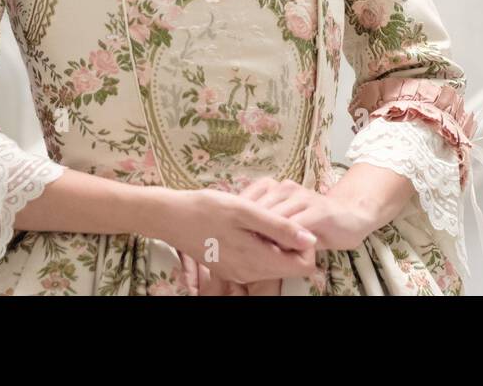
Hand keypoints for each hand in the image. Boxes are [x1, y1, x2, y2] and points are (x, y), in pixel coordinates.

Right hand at [163, 187, 318, 285]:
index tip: (293, 224)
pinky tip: (247, 226)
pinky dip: (260, 246)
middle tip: (276, 217)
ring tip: (260, 219)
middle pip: (289, 266)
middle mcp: (249, 273)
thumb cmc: (209, 208)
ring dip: (274, 244)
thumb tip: (312, 239)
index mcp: (257, 260)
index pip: (303, 266)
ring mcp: (238, 273)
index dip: (306, 245)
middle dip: (290, 244)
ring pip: (273, 264)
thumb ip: (280, 227)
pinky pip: (256, 263)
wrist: (171, 217)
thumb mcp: (247, 211)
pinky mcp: (229, 269)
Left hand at [238, 177, 372, 251]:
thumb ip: (264, 224)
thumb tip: (235, 237)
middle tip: (233, 247)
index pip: (247, 201)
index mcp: (275, 188)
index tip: (223, 236)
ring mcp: (302, 197)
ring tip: (250, 251)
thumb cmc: (314, 222)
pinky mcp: (318, 209)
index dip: (235, 220)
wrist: (350, 217)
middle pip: (257, 209)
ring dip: (262, 234)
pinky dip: (283, 238)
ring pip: (274, 216)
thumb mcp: (285, 221)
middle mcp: (286, 188)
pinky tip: (277, 250)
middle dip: (245, 229)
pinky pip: (295, 225)